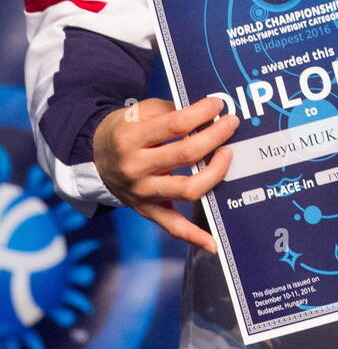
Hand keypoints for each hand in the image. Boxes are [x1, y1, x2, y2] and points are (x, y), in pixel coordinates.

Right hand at [92, 95, 237, 252]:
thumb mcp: (138, 112)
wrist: (96, 159)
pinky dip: (194, 237)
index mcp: (130, 138)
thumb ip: (170, 110)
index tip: (218, 105)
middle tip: (230, 124)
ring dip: (215, 172)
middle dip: (216, 137)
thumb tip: (207, 112)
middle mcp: (135, 168)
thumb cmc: (123, 131)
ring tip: (227, 155)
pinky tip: (213, 243)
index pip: (176, 124)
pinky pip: (173, 227)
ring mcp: (142, 193)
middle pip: (186, 154)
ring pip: (187, 189)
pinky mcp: (148, 210)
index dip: (202, 113)